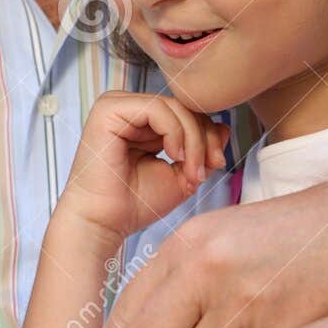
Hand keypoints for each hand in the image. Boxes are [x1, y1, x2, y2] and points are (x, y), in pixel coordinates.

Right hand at [59, 91, 227, 243]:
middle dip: (204, 137)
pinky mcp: (108, 110)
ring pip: (174, 106)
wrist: (104, 223)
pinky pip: (157, 108)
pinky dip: (175, 133)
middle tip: (208, 168)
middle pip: (182, 106)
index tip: (216, 164)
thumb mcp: (181, 174)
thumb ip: (201, 150)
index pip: (185, 112)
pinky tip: (174, 157)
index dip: (208, 134)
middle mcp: (128, 108)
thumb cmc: (134, 204)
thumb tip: (223, 127)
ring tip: (190, 170)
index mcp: (141, 120)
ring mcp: (116, 105)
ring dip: (193, 139)